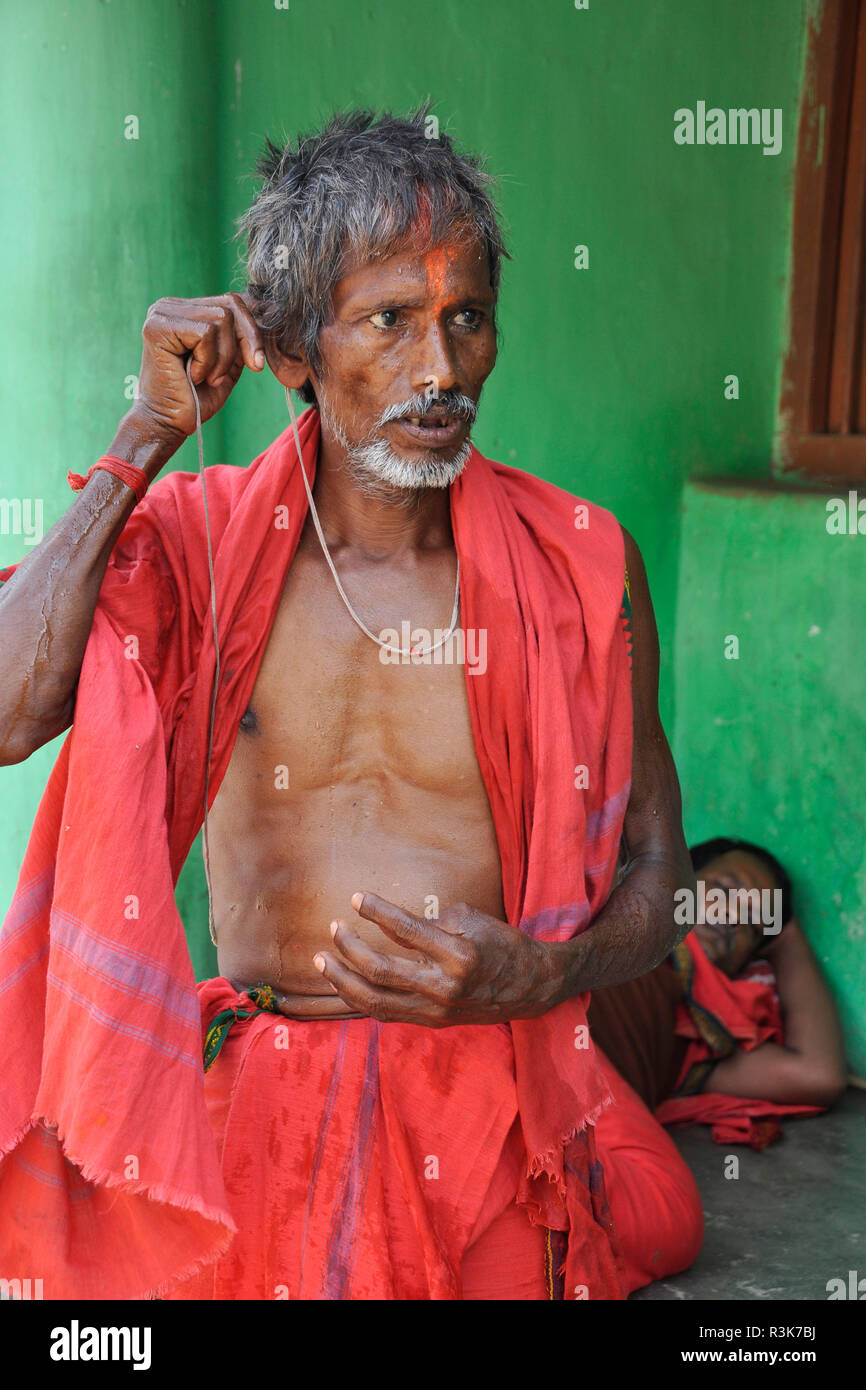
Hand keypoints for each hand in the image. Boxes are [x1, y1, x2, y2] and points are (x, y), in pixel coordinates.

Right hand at [132, 292, 265, 441]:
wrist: (168, 424)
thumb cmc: (196, 398)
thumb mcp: (228, 364)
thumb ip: (241, 339)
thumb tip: (267, 314)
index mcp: (185, 310)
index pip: (232, 302)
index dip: (252, 332)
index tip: (257, 364)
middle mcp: (170, 305)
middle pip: (230, 305)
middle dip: (244, 343)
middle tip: (229, 375)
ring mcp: (161, 313)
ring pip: (221, 319)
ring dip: (223, 358)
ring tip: (206, 377)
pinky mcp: (158, 326)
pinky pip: (205, 333)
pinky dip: (208, 361)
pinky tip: (193, 376)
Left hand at [309, 892, 567, 1027]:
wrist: (530, 987)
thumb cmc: (500, 943)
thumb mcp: (470, 919)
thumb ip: (429, 922)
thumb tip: (390, 923)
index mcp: (459, 955)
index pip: (406, 931)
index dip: (377, 911)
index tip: (356, 897)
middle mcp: (444, 987)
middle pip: (380, 971)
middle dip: (348, 948)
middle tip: (334, 927)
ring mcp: (436, 1010)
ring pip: (374, 1001)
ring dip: (343, 980)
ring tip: (322, 960)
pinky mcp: (431, 1022)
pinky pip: (385, 1014)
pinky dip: (360, 998)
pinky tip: (344, 981)